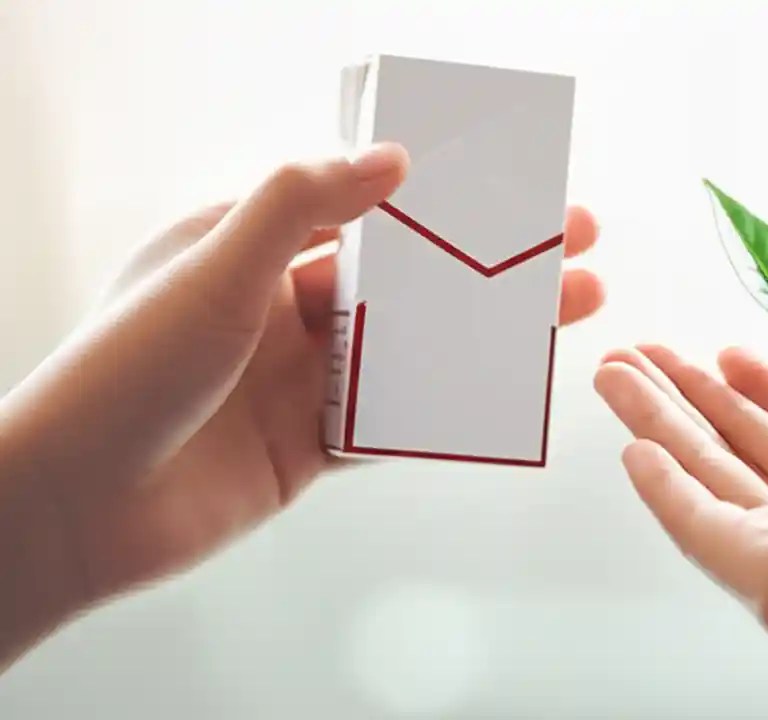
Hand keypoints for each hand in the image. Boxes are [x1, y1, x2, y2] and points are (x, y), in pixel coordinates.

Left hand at [0, 144, 603, 667]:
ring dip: (486, 333)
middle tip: (570, 245)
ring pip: (411, 348)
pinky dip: (446, 408)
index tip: (507, 186)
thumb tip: (393, 160)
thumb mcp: (214, 268)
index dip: (439, 200)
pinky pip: (391, 420)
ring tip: (566, 312)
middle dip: (488, 264)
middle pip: (405, 280)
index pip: (361, 212)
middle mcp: (275, 310)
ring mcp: (295, 380)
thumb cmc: (124, 372)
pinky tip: (505, 393)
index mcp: (244, 249)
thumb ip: (301, 206)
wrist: (75, 509)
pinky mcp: (308, 445)